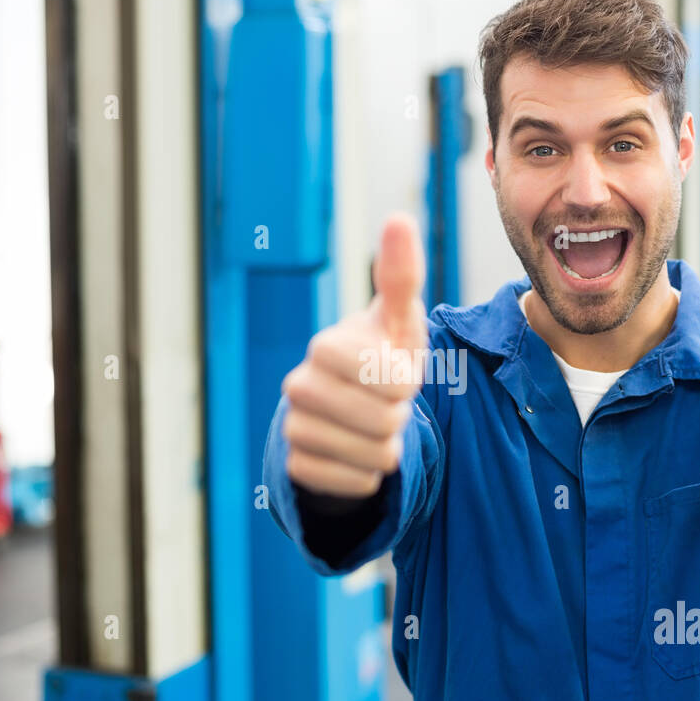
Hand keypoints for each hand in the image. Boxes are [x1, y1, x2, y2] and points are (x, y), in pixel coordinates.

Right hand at [281, 213, 427, 497]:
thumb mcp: (398, 320)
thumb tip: (398, 217)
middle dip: (400, 416)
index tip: (396, 370)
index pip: (387, 377)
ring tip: (375, 427)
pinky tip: (358, 454)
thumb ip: (400, 275)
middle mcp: (298, 385)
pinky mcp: (297, 467)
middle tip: (387, 404)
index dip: (406, 380)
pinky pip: (354, 483)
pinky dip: (368, 475)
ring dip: (387, 447)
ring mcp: (293, 427)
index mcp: (324, 346)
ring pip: (370, 455)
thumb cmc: (382, 357)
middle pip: (382, 419)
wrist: (354, 410)